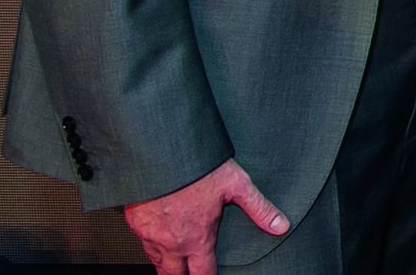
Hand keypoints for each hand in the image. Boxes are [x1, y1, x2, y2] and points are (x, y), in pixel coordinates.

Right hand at [123, 157, 286, 274]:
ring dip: (165, 266)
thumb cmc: (197, 167)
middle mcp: (172, 243)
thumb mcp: (237, 184)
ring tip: (172, 268)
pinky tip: (154, 241)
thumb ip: (259, 209)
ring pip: (157, 262)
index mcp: (197, 239)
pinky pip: (142, 244)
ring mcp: (150, 235)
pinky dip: (150, 247)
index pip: (203, 273)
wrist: (160, 153)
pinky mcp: (135, 223)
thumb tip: (280, 225)